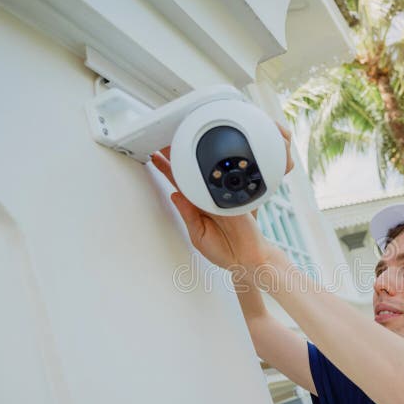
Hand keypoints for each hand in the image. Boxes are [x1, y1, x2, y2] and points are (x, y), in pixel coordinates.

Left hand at [152, 123, 294, 271]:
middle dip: (177, 158)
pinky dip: (214, 174)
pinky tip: (203, 162)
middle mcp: (209, 200)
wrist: (247, 260)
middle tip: (164, 143)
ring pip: (206, 175)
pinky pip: (223, 185)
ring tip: (180, 146)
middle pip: (191, 174)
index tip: (156, 158)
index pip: (180, 185)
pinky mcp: (236, 200)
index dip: (167, 171)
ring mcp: (223, 198)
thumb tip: (176, 196)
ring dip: (193, 160)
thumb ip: (187, 216)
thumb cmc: (225, 251)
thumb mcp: (198, 236)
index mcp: (198, 208)